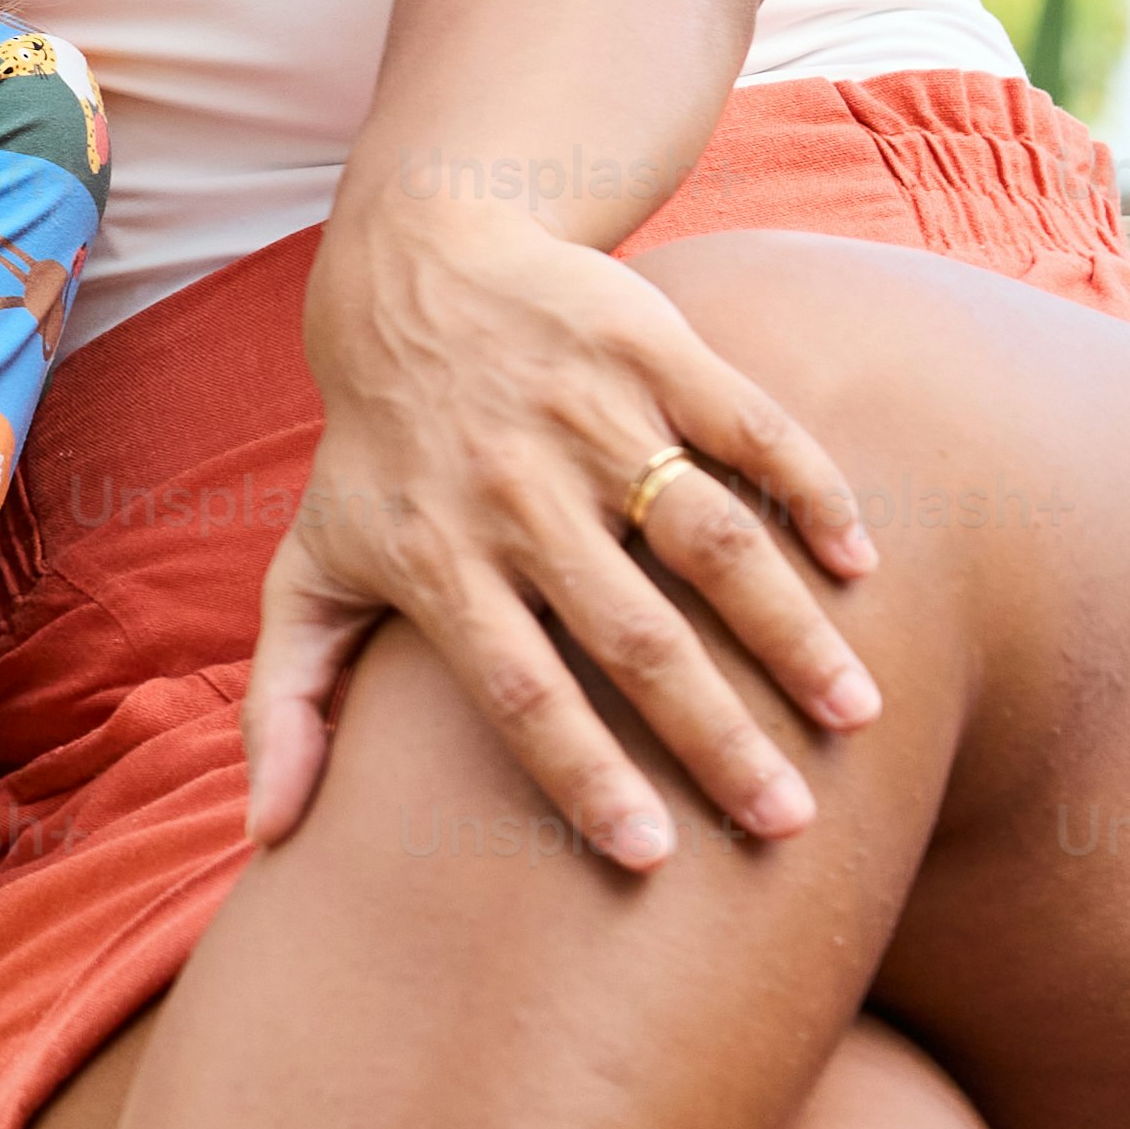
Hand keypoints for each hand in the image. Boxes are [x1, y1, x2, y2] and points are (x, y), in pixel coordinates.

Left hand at [253, 199, 884, 871]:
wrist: (413, 271)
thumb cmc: (372, 454)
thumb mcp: (308, 566)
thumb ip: (289, 700)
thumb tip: (267, 834)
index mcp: (439, 558)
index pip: (517, 690)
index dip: (582, 774)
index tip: (653, 857)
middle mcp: (516, 494)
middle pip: (631, 635)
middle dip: (715, 735)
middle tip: (789, 820)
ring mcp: (590, 418)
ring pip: (711, 540)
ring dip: (789, 631)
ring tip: (855, 716)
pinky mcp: (654, 350)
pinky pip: (750, 430)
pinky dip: (812, 493)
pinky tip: (862, 566)